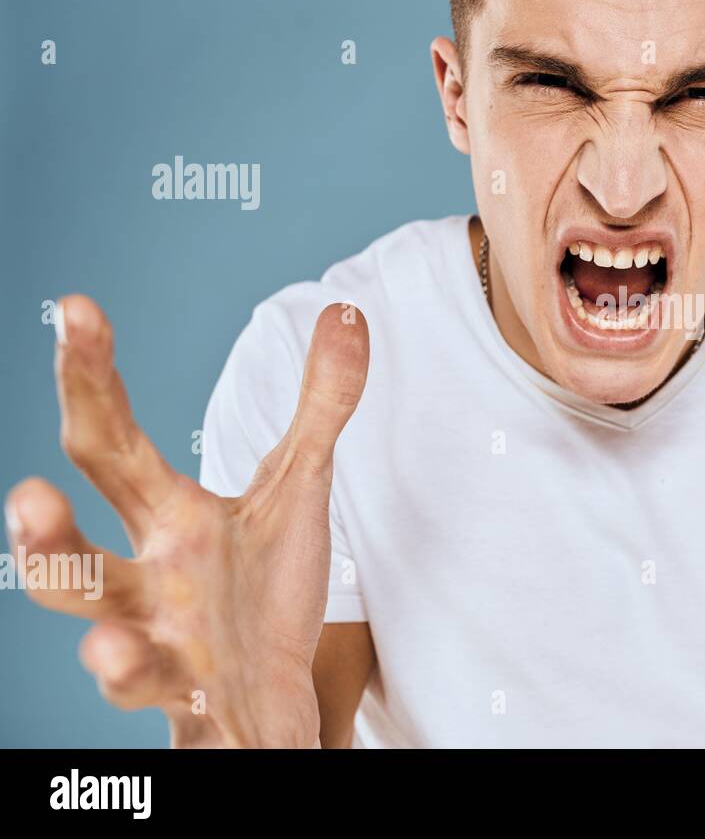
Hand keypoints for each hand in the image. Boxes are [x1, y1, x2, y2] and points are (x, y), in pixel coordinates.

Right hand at [5, 295, 368, 746]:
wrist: (272, 697)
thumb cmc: (263, 590)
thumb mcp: (297, 489)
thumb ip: (321, 404)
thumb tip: (346, 309)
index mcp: (167, 519)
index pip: (110, 442)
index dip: (90, 379)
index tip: (76, 308)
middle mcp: (149, 584)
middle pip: (76, 563)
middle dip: (44, 537)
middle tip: (28, 499)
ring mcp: (165, 652)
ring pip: (111, 655)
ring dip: (107, 654)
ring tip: (112, 651)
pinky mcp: (197, 709)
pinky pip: (178, 721)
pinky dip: (188, 723)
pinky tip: (207, 709)